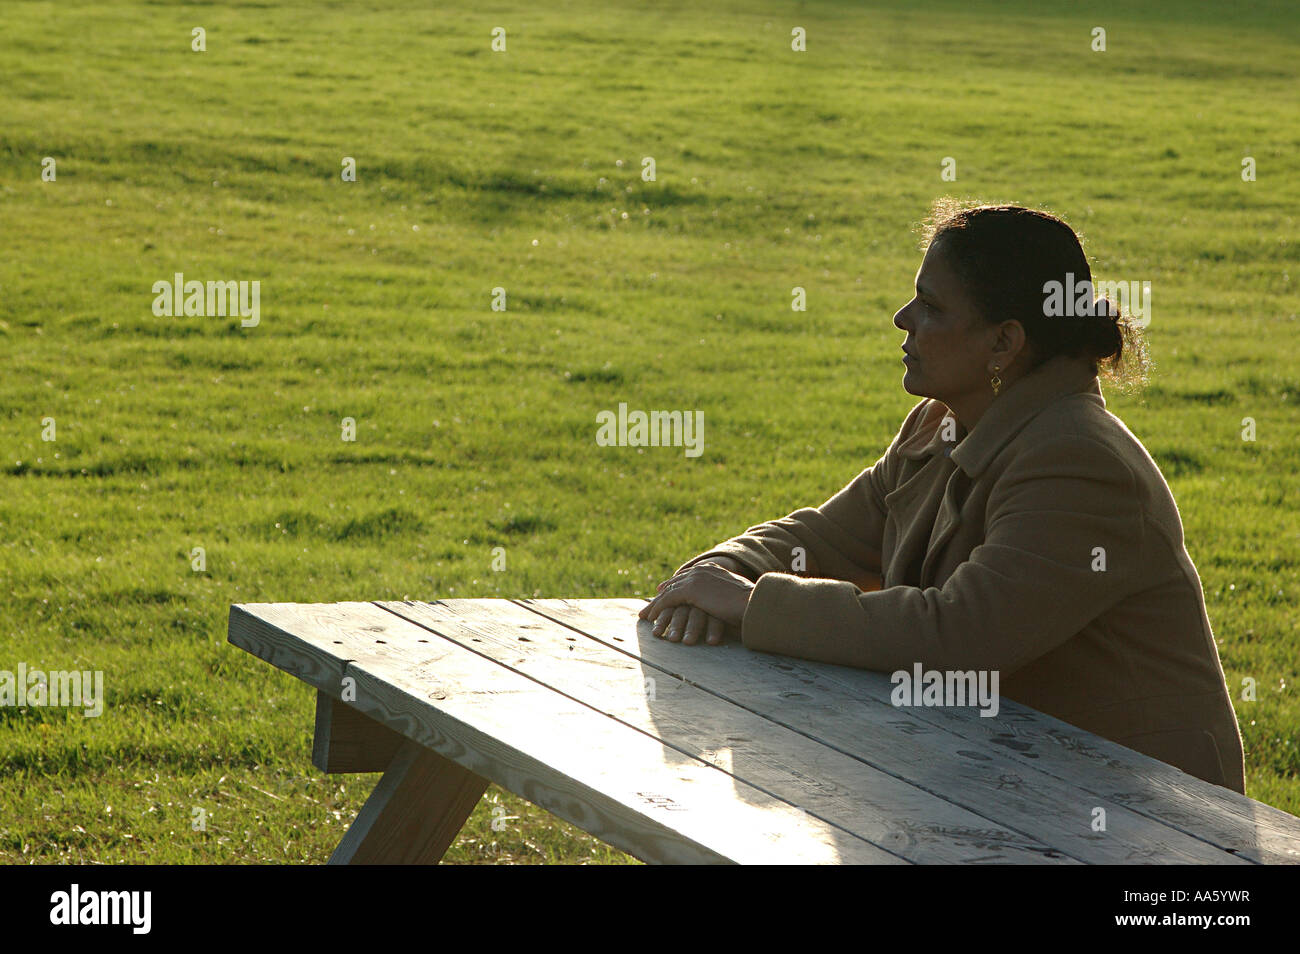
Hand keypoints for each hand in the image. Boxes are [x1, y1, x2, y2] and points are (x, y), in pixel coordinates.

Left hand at [638, 561, 755, 641]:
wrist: (752, 602)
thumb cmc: (749, 603)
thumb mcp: (734, 594)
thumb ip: (723, 594)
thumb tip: (724, 604)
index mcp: (711, 568)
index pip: (686, 577)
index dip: (674, 586)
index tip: (664, 593)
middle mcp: (700, 569)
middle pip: (674, 583)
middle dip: (661, 596)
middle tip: (649, 607)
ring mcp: (694, 578)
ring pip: (668, 592)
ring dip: (656, 605)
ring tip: (647, 616)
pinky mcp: (690, 590)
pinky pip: (668, 600)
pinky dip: (658, 609)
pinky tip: (652, 619)